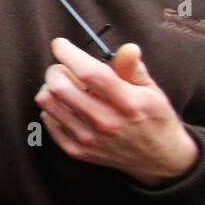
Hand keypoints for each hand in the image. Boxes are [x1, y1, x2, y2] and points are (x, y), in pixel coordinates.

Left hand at [35, 38, 196, 186]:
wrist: (157, 159)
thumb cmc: (154, 118)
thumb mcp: (152, 90)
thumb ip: (134, 68)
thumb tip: (127, 47)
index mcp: (127, 103)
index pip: (89, 72)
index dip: (68, 53)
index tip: (60, 44)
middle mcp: (105, 122)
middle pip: (58, 87)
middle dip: (56, 70)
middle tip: (65, 69)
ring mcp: (88, 139)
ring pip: (47, 102)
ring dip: (50, 88)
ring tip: (66, 87)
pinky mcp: (76, 150)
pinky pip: (48, 121)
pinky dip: (52, 108)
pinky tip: (68, 106)